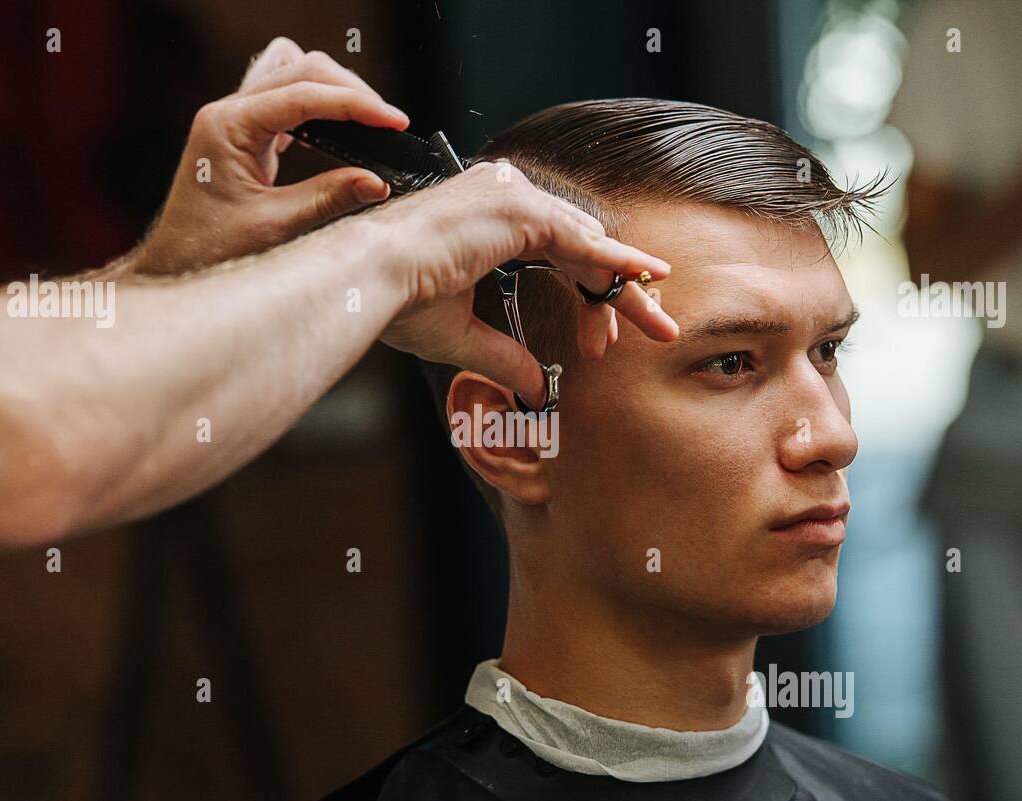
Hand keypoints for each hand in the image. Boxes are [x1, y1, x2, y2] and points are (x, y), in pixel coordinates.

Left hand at [131, 37, 408, 274]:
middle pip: (300, 70)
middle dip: (349, 91)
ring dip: (332, 90)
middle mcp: (228, 113)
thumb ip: (328, 198)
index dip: (356, 105)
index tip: (394, 121)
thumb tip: (377, 183)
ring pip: (292, 74)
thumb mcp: (276, 226)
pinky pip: (285, 100)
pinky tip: (338, 132)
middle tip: (387, 122)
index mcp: (227, 125)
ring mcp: (233, 120)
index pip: (304, 95)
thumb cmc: (209, 251)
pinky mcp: (242, 134)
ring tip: (366, 121)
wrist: (173, 267)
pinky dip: (317, 108)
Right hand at [373, 161, 677, 407]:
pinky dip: (616, 262)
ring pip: (588, 244)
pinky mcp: (518, 208)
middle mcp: (503, 194)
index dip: (586, 295)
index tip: (604, 337)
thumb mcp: (461, 333)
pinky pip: (581, 240)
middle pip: (581, 245)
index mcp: (488, 215)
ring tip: (656, 322)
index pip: (557, 251)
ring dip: (623, 286)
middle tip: (655, 328)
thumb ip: (505, 354)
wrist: (364, 283)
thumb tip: (534, 385)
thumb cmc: (395, 301)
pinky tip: (647, 279)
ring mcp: (512, 195)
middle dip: (617, 292)